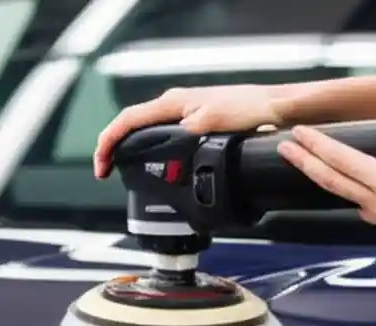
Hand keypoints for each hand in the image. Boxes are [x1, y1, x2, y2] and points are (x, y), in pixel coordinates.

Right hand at [94, 85, 283, 177]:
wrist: (274, 108)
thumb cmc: (248, 110)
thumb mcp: (211, 123)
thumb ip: (183, 135)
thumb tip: (161, 151)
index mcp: (172, 104)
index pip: (126, 121)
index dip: (108, 143)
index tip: (102, 165)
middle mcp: (174, 106)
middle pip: (129, 125)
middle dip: (111, 147)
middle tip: (105, 172)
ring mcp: (183, 113)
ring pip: (143, 130)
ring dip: (126, 148)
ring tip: (118, 169)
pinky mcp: (193, 122)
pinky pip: (159, 134)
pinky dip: (145, 148)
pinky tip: (148, 163)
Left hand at [275, 95, 375, 245]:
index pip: (336, 160)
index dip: (312, 145)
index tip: (294, 134)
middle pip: (331, 184)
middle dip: (305, 164)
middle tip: (287, 149)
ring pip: (353, 201)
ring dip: (335, 184)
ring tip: (322, 168)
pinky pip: (374, 213)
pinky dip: (362, 198)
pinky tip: (363, 189)